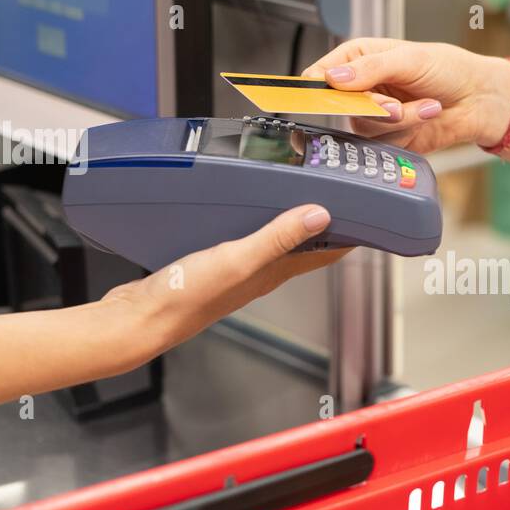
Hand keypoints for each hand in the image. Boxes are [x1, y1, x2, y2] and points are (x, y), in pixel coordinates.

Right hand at [100, 204, 347, 368]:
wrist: (141, 318)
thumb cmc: (187, 297)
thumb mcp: (238, 259)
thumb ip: (278, 237)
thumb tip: (321, 215)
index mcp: (274, 273)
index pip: (325, 253)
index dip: (351, 234)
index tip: (369, 212)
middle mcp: (261, 273)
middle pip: (304, 245)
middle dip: (324, 221)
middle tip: (337, 191)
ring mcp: (237, 270)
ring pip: (275, 241)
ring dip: (290, 219)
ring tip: (298, 191)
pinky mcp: (212, 263)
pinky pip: (245, 238)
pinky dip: (254, 222)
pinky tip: (245, 208)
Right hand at [303, 38, 509, 151]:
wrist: (479, 99)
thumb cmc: (449, 69)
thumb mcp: (410, 58)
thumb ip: (371, 68)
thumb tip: (335, 77)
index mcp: (359, 59)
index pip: (322, 73)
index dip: (320, 86)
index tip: (329, 94)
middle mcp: (362, 89)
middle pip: (341, 107)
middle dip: (373, 108)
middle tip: (395, 105)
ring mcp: (375, 116)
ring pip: (365, 128)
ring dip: (400, 119)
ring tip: (426, 104)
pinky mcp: (389, 138)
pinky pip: (385, 143)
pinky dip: (409, 131)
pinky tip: (427, 115)